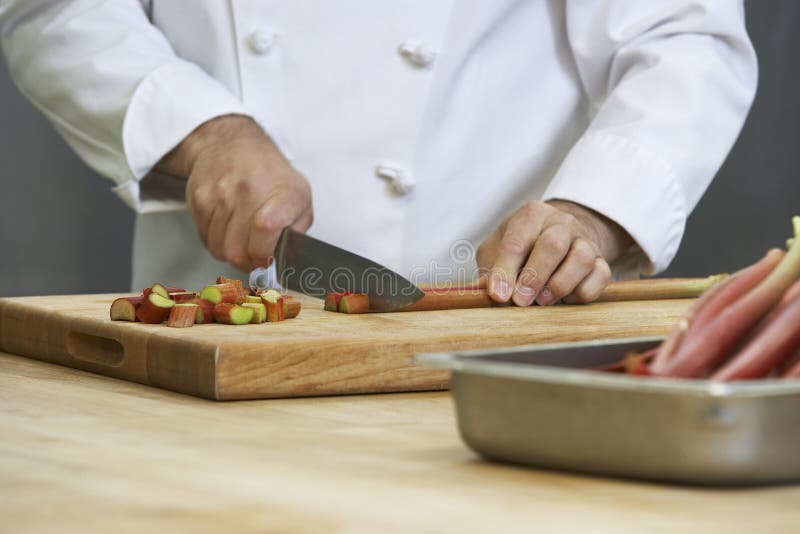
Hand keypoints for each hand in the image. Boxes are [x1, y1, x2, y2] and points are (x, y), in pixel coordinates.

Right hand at [156, 115, 312, 270]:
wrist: (231, 143)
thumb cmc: (270, 174)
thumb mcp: (299, 196)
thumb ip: (298, 230)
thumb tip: (287, 258)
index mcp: (280, 192)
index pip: (266, 229)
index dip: (264, 254)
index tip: (267, 258)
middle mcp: (248, 191)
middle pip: (237, 250)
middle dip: (247, 262)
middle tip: (253, 255)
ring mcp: (220, 194)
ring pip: (219, 248)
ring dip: (230, 251)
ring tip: (241, 239)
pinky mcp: (199, 198)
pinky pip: (204, 238)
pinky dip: (215, 240)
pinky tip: (226, 227)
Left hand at [476, 200, 631, 305]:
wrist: (559, 237)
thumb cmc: (520, 247)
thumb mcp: (496, 250)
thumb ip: (490, 269)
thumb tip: (490, 295)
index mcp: (531, 215)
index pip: (516, 241)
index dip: (504, 271)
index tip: (498, 295)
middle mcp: (561, 223)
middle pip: (552, 245)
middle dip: (534, 277)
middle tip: (520, 301)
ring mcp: (585, 241)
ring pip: (581, 259)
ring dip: (560, 285)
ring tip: (543, 302)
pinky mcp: (601, 261)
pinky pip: (600, 276)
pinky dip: (582, 292)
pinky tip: (565, 300)